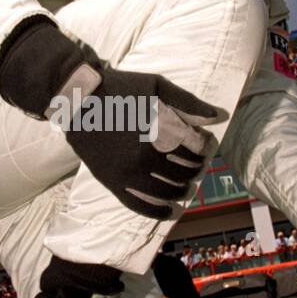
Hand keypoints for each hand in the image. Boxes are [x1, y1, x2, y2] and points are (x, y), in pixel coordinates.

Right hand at [56, 61, 221, 220]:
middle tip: (197, 167)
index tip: (205, 146)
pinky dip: (157, 211)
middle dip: (195, 170)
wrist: (78, 99)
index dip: (204, 149)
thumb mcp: (157, 86)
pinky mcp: (112, 182)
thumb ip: (187, 102)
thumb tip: (218, 116)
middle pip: (182, 172)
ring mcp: (126, 173)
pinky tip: (170, 211)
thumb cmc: (120, 89)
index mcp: (157, 134)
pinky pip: (139, 205)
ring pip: (165, 191)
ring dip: (181, 191)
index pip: (194, 150)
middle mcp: (143, 158)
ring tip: (187, 188)